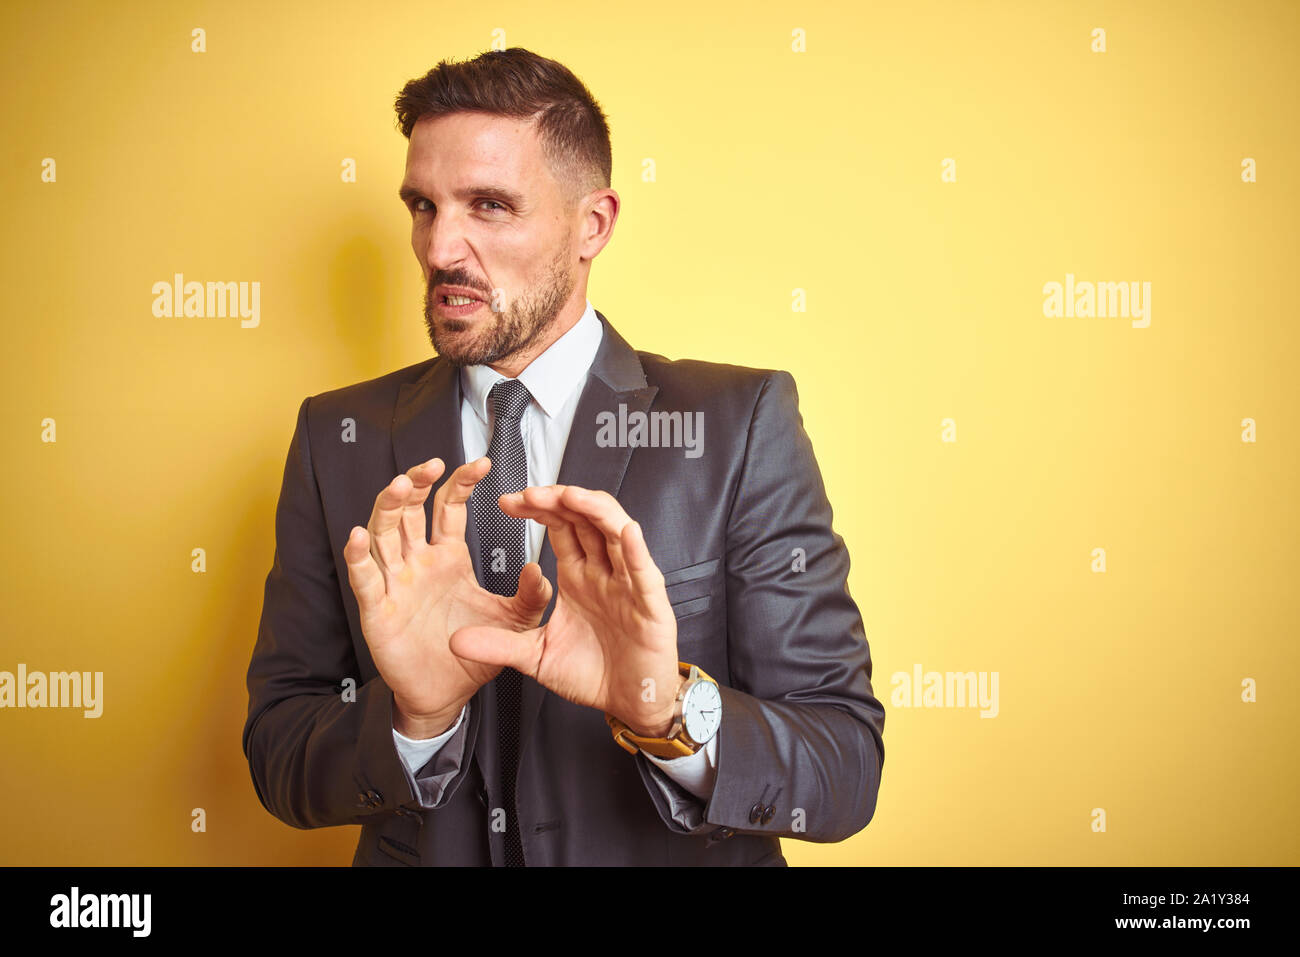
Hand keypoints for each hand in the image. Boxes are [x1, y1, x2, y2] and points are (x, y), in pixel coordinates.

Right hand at [343, 457, 552, 737]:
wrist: (446, 694)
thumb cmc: (474, 652)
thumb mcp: (513, 622)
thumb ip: (529, 598)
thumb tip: (541, 569)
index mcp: (448, 557)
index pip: (449, 508)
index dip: (461, 483)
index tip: (481, 463)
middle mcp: (418, 561)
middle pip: (411, 510)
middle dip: (417, 483)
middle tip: (431, 464)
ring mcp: (395, 582)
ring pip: (384, 533)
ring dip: (389, 507)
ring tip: (401, 487)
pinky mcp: (377, 609)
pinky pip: (364, 578)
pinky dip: (359, 557)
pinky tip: (361, 536)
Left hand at [449, 485, 681, 736]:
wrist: (629, 702)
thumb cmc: (592, 674)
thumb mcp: (535, 656)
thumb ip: (498, 645)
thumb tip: (455, 641)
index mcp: (578, 576)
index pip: (559, 528)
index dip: (536, 509)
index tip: (507, 502)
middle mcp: (603, 572)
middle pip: (584, 520)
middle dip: (558, 500)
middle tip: (528, 493)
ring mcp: (628, 584)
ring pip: (616, 532)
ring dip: (594, 510)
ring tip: (569, 496)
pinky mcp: (650, 604)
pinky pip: (644, 571)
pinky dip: (635, 549)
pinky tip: (625, 530)